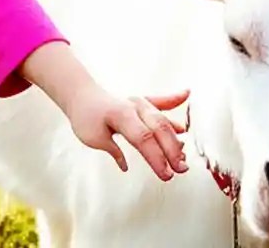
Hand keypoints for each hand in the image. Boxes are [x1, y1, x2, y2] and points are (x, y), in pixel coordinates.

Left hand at [66, 87, 190, 180]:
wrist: (82, 96)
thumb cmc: (85, 118)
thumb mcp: (92, 137)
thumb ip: (113, 150)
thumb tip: (126, 166)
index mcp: (122, 114)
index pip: (143, 139)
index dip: (156, 158)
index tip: (166, 175)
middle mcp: (135, 106)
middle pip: (159, 128)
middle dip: (172, 151)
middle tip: (181, 170)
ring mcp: (140, 103)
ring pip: (163, 120)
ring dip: (175, 138)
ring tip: (185, 157)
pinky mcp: (143, 102)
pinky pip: (161, 101)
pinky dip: (173, 98)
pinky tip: (186, 93)